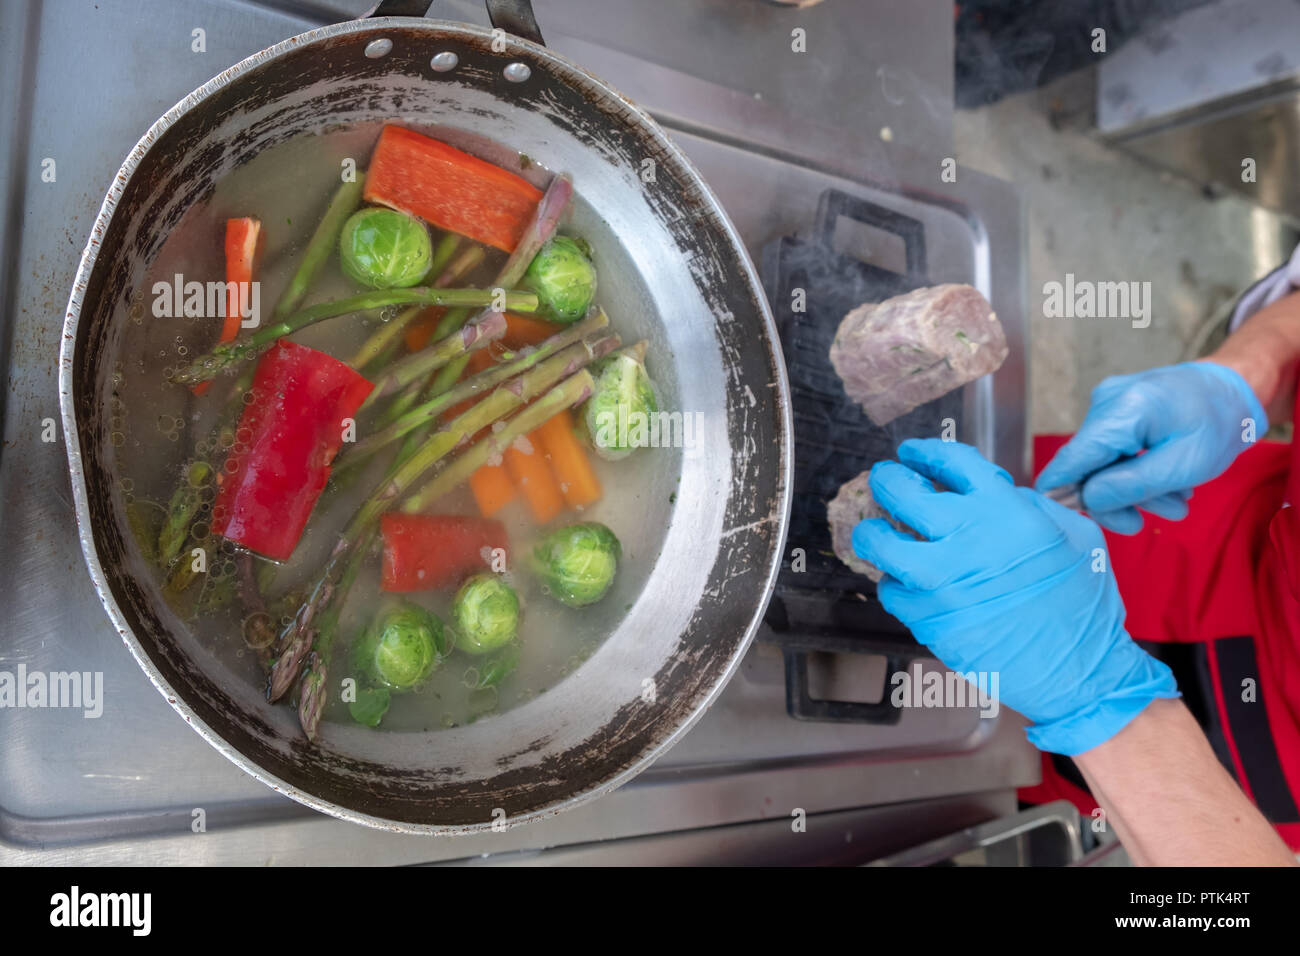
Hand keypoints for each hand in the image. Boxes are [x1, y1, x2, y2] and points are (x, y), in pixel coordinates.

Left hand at [852, 439, 1177, 754]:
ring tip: (874, 533)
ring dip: (872, 533)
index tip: (911, 454)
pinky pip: (891, 590)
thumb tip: (993, 494)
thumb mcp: (1074, 536)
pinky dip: (893, 584)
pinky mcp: (928, 617)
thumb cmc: (1082, 607)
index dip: (924, 453)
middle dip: (887, 481)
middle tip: (884, 483)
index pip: (951, 461)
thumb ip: (1027, 507)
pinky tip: (904, 583)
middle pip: (901, 491)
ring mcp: (942, 578)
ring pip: (879, 542)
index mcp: (1005, 509)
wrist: (1078, 670)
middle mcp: (967, 536)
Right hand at [1035, 361, 1266, 533]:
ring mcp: (1106, 403)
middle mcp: (1104, 401)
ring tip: (1174, 500)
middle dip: (1118, 500)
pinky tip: (1164, 481)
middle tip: (1153, 518)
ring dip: (1133, 490)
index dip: (1063, 496)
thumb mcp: (1186, 466)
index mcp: (1122, 410)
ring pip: (1099, 463)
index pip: (1070, 460)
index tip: (1076, 525)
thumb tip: (1086, 500)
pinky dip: (1133, 472)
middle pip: (1085, 467)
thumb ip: (1131, 486)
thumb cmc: (1218, 424)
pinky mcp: (1112, 410)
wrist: (1234, 389)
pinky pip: (1109, 451)